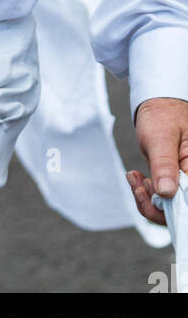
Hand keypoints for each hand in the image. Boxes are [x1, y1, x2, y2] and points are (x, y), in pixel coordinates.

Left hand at [126, 97, 187, 224]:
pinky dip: (147, 193)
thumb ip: (165, 164)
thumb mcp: (161, 137)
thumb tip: (166, 193)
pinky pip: (162, 199)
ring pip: (169, 209)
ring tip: (135, 178)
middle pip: (180, 213)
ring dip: (147, 199)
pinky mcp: (175, 183)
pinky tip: (137, 178)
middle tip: (137, 185)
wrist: (159, 104)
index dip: (171, 211)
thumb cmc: (163, 114)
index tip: (148, 194)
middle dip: (154, 206)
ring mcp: (184, 183)